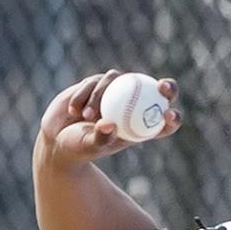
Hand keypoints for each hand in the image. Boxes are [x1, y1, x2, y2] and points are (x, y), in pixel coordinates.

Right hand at [38, 71, 180, 168]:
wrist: (57, 138)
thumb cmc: (78, 149)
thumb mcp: (88, 147)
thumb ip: (100, 138)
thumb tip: (108, 124)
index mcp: (137, 128)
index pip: (163, 123)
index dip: (173, 118)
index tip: (169, 115)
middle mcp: (130, 107)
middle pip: (157, 92)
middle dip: (167, 87)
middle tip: (163, 87)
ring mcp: (115, 92)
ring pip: (117, 80)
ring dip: (102, 96)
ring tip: (87, 117)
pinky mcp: (97, 83)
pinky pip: (95, 81)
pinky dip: (85, 95)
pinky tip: (75, 110)